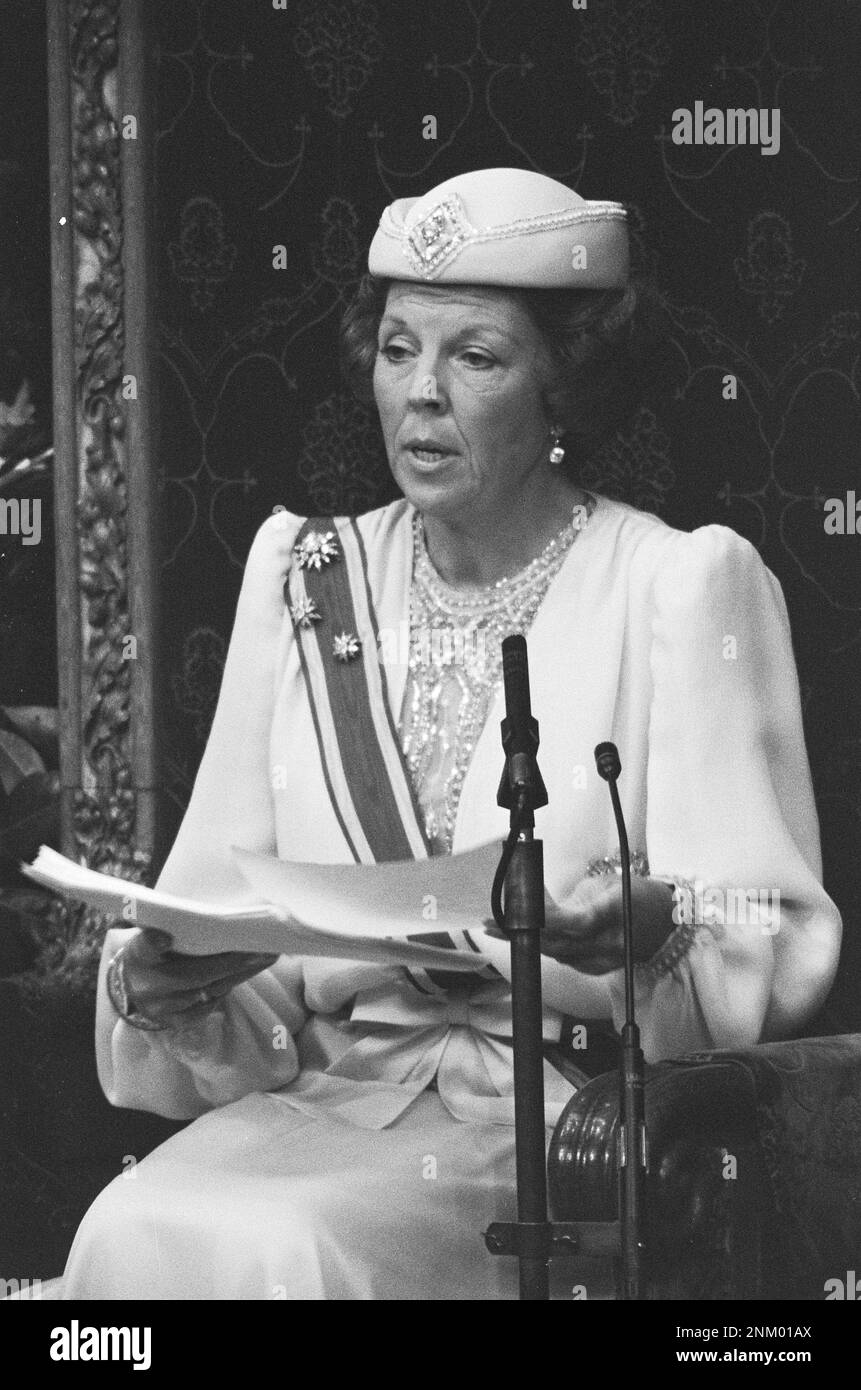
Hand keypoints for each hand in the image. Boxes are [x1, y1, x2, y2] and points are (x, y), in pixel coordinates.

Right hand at [117, 929, 278, 1024]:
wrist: (136, 985)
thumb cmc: (155, 951)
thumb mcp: (154, 933)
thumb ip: (175, 927)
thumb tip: (220, 913)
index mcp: (137, 955)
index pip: (143, 948)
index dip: (152, 944)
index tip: (164, 937)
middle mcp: (145, 985)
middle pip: (192, 975)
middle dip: (230, 962)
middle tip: (259, 948)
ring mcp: (160, 1008)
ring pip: (207, 991)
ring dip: (239, 974)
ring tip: (265, 957)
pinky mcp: (174, 1022)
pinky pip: (207, 1006)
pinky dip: (228, 988)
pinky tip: (249, 972)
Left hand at [488, 875, 675, 974]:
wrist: (670, 927)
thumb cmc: (643, 897)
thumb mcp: (612, 883)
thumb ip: (578, 895)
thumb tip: (543, 900)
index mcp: (612, 914)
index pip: (573, 922)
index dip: (543, 918)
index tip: (518, 907)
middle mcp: (606, 943)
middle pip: (555, 943)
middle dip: (521, 931)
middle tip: (492, 919)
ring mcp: (601, 960)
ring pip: (554, 953)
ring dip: (525, 940)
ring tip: (497, 926)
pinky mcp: (596, 968)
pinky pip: (563, 958)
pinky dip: (543, 946)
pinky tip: (523, 936)